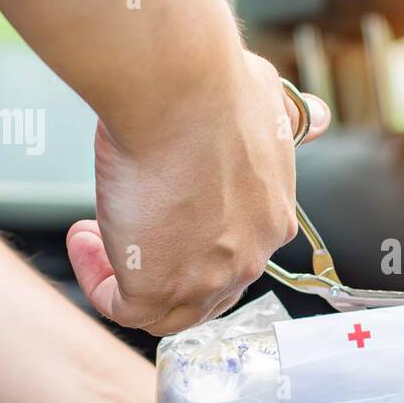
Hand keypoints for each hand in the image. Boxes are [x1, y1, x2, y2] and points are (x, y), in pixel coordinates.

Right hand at [66, 51, 329, 334]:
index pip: (237, 257)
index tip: (160, 204)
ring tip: (98, 235)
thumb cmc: (216, 88)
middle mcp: (250, 256)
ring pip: (168, 313)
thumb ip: (291, 121)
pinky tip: (85, 238)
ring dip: (127, 280)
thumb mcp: (272, 106)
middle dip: (162, 266)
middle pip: (206, 294)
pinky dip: (98, 280)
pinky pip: (123, 308)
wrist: (182, 91)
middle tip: (125, 227)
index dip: (194, 241)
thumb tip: (319, 117)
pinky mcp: (159, 285)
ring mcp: (207, 277)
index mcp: (273, 219)